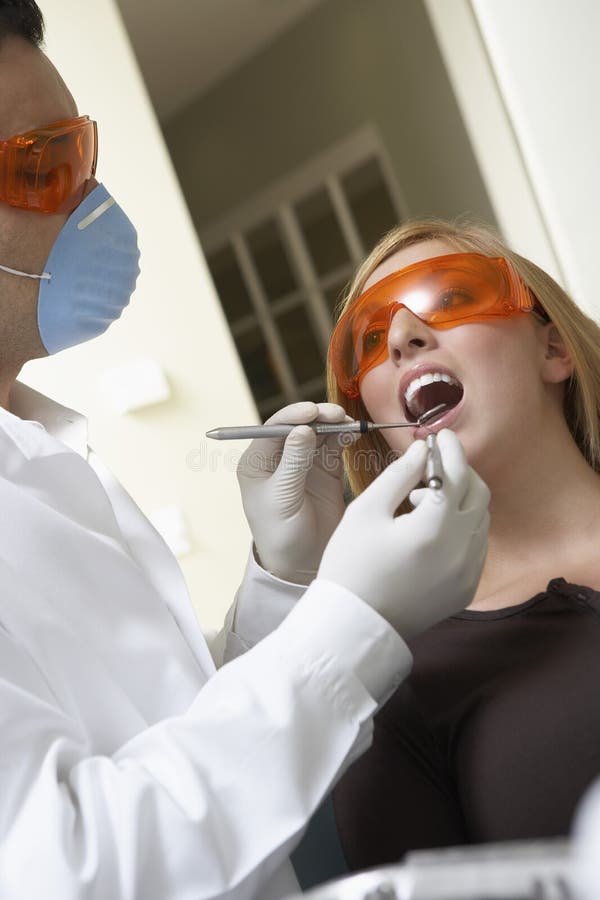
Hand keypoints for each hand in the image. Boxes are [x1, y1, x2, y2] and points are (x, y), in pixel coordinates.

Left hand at [237, 401, 351, 583]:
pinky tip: (355, 433)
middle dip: (317, 417)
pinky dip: (344, 437)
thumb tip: (303, 429)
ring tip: (349, 424)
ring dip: (333, 425)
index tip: (313, 412)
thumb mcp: (282, 498)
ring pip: (319, 433)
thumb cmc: (280, 535)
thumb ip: (294, 463)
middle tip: (337, 416)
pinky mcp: (324, 470)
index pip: (274, 429)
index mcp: (257, 462)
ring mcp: (303, 462)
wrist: (300, 564)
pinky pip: (334, 446)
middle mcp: (279, 458)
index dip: (294, 416)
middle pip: (299, 426)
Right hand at [317, 430, 489, 637]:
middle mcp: (461, 550)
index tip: (440, 434)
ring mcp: (468, 572)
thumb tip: (423, 449)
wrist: (353, 626)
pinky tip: (431, 529)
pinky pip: (476, 546)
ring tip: (423, 500)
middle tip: (433, 462)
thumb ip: (399, 475)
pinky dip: (462, 527)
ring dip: (460, 499)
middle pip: (478, 493)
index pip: (456, 473)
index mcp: (435, 528)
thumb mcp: (365, 512)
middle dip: (459, 470)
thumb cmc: (351, 565)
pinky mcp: (466, 588)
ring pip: (480, 519)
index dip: (450, 448)